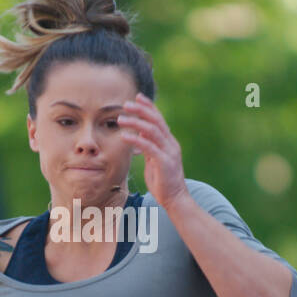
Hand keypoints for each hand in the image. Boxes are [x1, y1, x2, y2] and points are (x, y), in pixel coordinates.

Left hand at [116, 93, 188, 209]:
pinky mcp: (164, 162)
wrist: (175, 199)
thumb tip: (140, 134)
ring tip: (121, 119)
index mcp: (169, 142)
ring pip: (152, 131)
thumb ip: (148, 147)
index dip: (149, 107)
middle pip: (157, 121)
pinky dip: (136, 140)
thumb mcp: (154, 161)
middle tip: (126, 104)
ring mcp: (169, 152)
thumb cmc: (163, 182)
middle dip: (141, 110)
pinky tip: (124, 136)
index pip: (159, 119)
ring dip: (135, 122)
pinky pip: (148, 147)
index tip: (138, 97)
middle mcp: (171, 144)